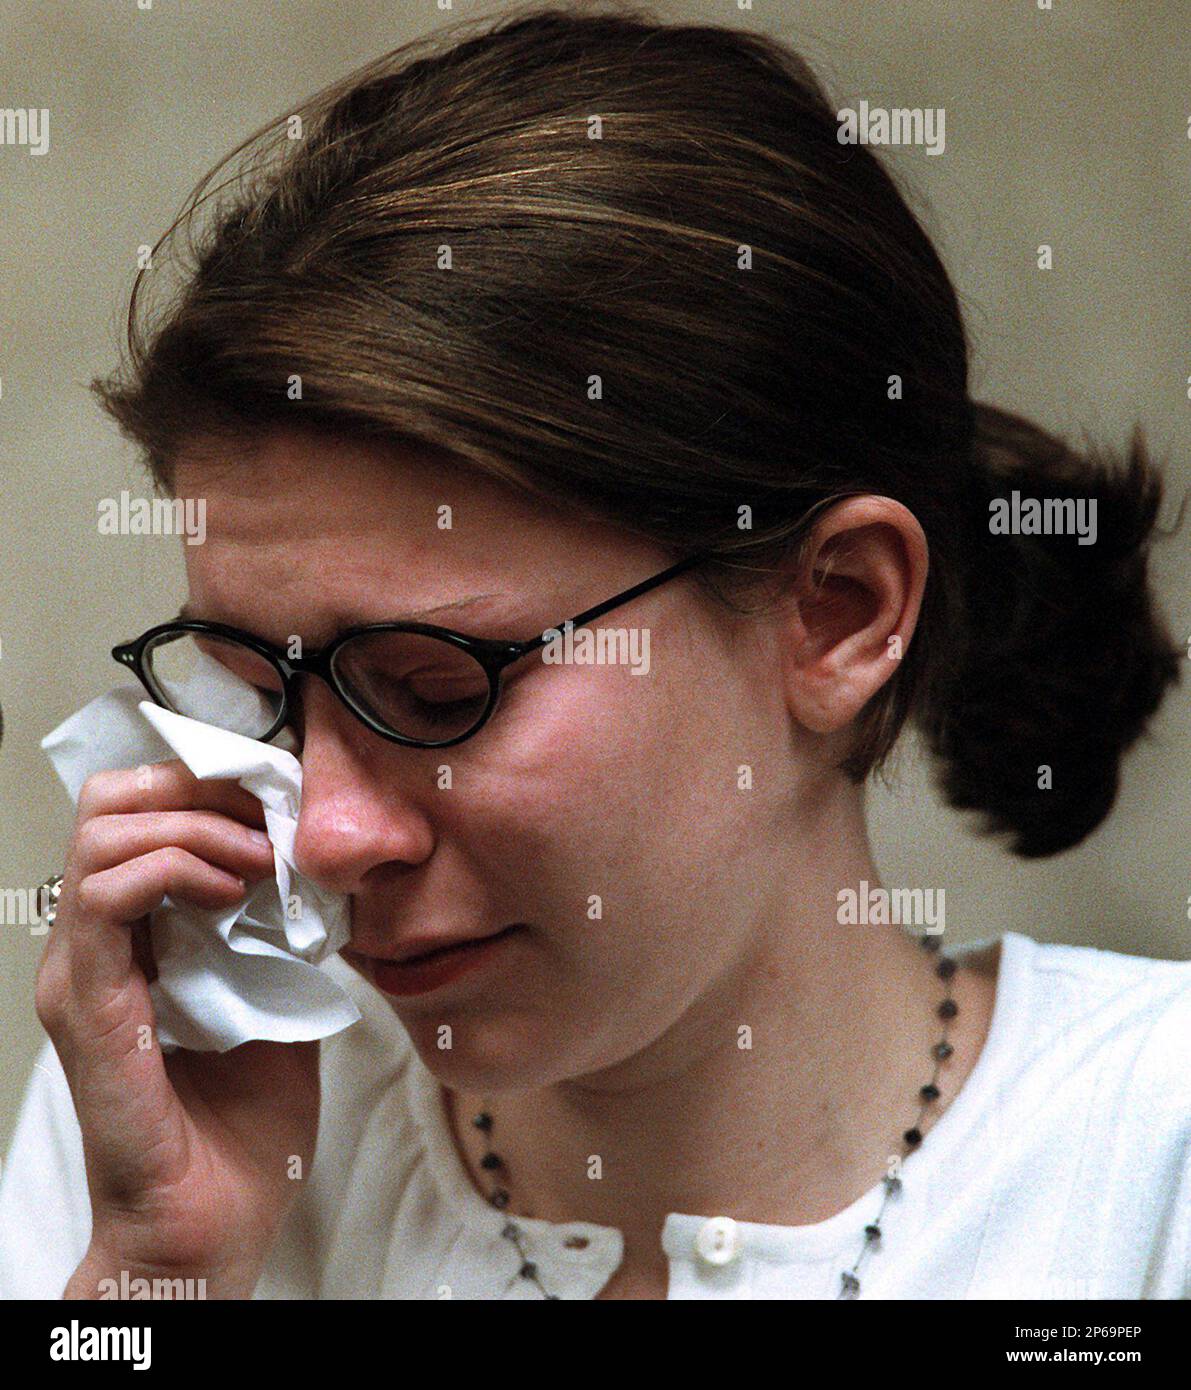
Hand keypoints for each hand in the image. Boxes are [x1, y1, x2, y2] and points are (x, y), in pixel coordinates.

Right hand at [36, 760, 319, 1297]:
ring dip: (194, 824)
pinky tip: (233, 892)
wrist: (214, 1226)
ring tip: (260, 859)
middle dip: (198, 787)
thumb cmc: (242, 1127)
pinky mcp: (88, 1007)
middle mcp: (97, 945)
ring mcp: (82, 972)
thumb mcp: (280, 999)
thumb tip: (316, 873)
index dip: (209, 785)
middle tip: (268, 817)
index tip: (280, 799)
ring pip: (102, 834)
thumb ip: (281, 934)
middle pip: (110, 803)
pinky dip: (175, 870)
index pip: (140, 813)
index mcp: (137, 939)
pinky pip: (104, 898)